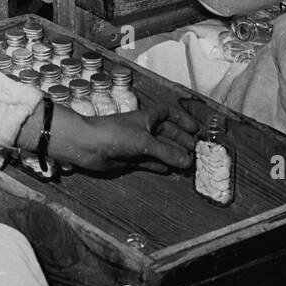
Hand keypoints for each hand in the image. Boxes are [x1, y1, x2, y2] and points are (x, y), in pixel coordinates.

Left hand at [54, 104, 197, 174]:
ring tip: (187, 165)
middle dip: (180, 141)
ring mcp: (136, 144)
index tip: (195, 129)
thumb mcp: (145, 142)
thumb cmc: (116, 134)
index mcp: (146, 117)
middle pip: (166, 133)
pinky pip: (149, 162)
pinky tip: (170, 171)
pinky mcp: (129, 158)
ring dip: (172, 156)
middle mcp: (142, 129)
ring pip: (159, 149)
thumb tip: (188, 161)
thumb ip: (167, 152)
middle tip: (196, 152)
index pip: (167, 113)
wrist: (89, 145)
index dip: (181, 119)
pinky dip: (159, 165)